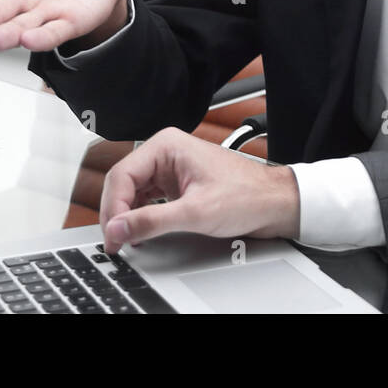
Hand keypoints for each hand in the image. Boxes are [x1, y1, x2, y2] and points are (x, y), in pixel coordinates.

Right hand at [99, 127, 299, 252]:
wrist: (274, 203)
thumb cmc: (247, 196)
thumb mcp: (195, 213)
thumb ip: (151, 221)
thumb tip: (118, 228)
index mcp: (167, 145)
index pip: (121, 175)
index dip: (112, 209)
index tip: (113, 235)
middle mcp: (166, 152)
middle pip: (123, 183)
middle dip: (117, 214)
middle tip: (116, 242)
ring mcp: (170, 168)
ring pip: (132, 192)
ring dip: (127, 216)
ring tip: (127, 240)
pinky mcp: (176, 184)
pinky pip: (146, 199)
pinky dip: (140, 216)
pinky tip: (141, 232)